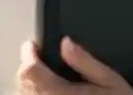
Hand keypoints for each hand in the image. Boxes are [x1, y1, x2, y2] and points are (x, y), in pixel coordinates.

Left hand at [16, 38, 132, 94]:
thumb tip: (66, 43)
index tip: (32, 45)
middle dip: (28, 67)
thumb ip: (85, 61)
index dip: (28, 54)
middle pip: (23, 83)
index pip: (29, 71)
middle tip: (37, 58)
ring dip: (29, 84)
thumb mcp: (109, 80)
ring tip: (41, 75)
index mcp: (60, 94)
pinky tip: (46, 92)